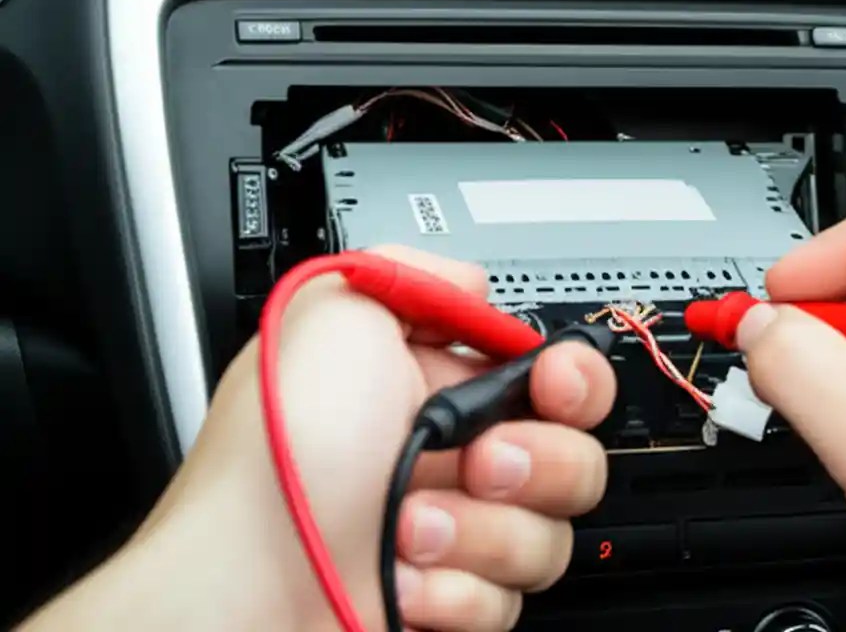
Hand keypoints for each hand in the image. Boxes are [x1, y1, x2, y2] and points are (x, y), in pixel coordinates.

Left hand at [22, 247, 614, 631]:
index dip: (572, 380)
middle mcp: (452, 457)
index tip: (552, 385)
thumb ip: (417, 274)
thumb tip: (473, 286)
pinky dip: (456, 593)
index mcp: (437, 387)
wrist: (244, 585)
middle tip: (477, 464)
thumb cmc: (277, 457)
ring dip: (482, 532)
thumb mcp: (336, 311)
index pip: (556, 375)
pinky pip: (509, 601)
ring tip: (407, 528)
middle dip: (537, 462)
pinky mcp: (453, 599)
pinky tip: (401, 579)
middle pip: (573, 456)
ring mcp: (458, 533)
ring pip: (549, 536)